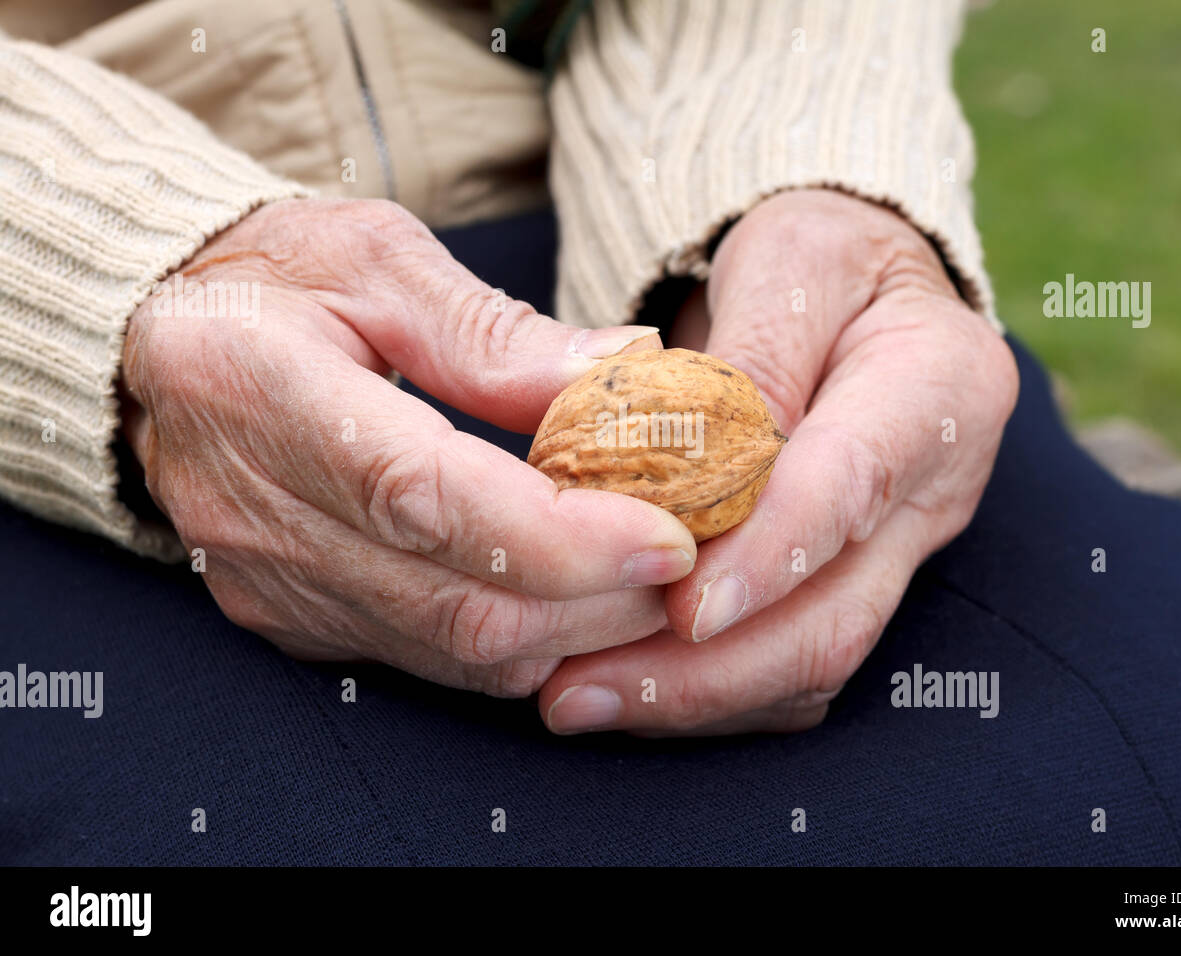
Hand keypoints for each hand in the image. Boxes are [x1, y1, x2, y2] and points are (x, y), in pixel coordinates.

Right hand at [120, 198, 696, 695]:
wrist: (155, 346)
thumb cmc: (272, 280)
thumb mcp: (378, 259)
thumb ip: (497, 333)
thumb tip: (626, 375)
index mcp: (264, 392)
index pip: (432, 498)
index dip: (565, 535)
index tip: (670, 532)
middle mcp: (259, 515)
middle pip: (460, 603)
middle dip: (600, 598)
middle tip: (693, 556)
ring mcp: (273, 583)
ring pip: (455, 653)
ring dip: (574, 632)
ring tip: (651, 579)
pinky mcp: (291, 619)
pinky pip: (428, 662)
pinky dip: (521, 644)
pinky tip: (575, 600)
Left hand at [539, 189, 1016, 732]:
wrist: (849, 290)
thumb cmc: (814, 261)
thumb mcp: (788, 262)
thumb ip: (752, 359)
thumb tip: (700, 468)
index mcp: (939, 388)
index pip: (852, 486)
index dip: (770, 554)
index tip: (684, 609)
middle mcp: (933, 491)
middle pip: (835, 615)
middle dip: (708, 670)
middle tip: (580, 692)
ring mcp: (898, 552)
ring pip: (808, 661)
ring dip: (693, 696)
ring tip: (576, 702)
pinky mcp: (853, 585)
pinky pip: (787, 667)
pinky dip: (705, 688)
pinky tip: (622, 690)